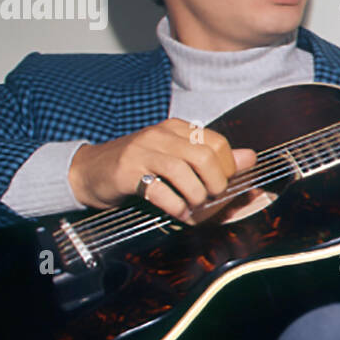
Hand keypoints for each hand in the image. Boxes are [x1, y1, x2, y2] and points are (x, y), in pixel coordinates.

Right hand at [68, 120, 255, 220]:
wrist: (88, 171)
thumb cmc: (137, 167)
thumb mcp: (176, 158)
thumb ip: (213, 158)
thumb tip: (250, 158)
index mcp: (177, 129)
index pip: (217, 143)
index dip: (227, 169)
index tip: (220, 185)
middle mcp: (161, 135)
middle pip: (204, 158)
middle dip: (214, 184)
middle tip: (208, 198)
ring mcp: (142, 152)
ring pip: (184, 173)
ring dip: (195, 197)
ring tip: (192, 206)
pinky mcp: (127, 172)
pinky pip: (160, 191)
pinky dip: (174, 206)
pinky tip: (176, 210)